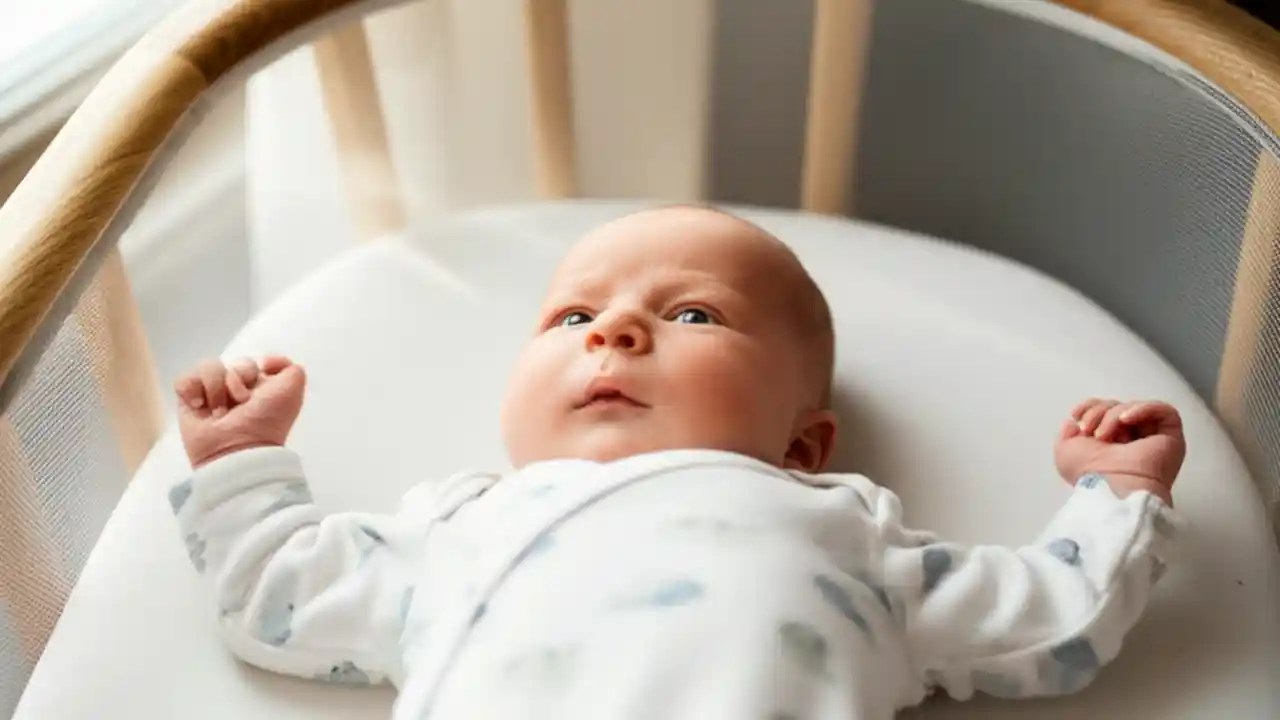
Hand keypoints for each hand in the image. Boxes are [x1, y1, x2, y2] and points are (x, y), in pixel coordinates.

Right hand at [175, 355, 306, 468]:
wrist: (236, 450)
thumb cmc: (266, 421)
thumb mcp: (292, 391)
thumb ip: (291, 368)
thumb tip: (265, 362)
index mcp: (259, 388)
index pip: (250, 362)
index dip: (251, 371)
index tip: (257, 384)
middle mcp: (234, 389)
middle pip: (230, 363)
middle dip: (236, 380)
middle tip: (240, 403)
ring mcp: (210, 395)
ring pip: (208, 366)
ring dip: (216, 388)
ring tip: (219, 413)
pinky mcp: (187, 402)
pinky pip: (183, 380)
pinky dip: (191, 390)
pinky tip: (199, 407)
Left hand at [1054, 398, 1185, 505]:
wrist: (1111, 488)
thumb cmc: (1089, 475)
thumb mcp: (1065, 450)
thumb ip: (1068, 432)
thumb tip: (1077, 421)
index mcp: (1111, 444)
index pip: (1105, 411)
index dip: (1090, 406)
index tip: (1077, 416)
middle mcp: (1133, 441)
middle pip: (1118, 407)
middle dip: (1099, 412)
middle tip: (1089, 430)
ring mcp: (1154, 439)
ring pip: (1135, 408)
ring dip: (1114, 415)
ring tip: (1103, 435)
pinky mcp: (1172, 437)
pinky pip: (1163, 410)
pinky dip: (1143, 409)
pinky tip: (1126, 419)